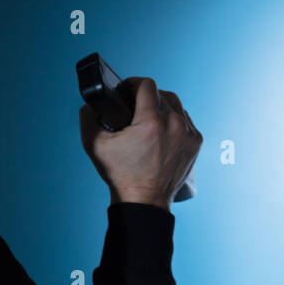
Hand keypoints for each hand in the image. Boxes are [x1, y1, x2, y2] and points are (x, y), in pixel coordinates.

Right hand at [79, 77, 201, 210]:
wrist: (144, 201)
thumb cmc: (121, 176)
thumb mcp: (95, 145)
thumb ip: (88, 118)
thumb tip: (90, 105)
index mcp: (151, 122)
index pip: (146, 85)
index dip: (133, 83)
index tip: (126, 90)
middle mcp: (174, 125)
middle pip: (161, 93)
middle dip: (146, 96)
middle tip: (134, 106)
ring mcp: (188, 133)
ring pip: (176, 104)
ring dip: (162, 106)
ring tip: (148, 117)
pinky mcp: (196, 142)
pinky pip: (185, 119)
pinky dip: (173, 120)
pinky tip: (162, 130)